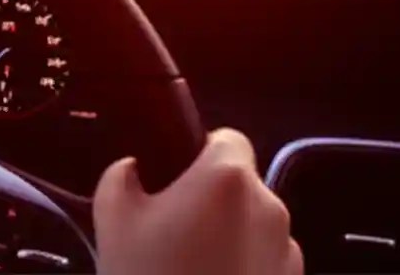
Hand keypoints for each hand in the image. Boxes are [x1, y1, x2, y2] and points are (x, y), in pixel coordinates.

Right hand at [94, 128, 301, 274]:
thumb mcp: (112, 219)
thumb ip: (122, 176)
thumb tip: (133, 169)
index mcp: (226, 179)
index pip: (227, 138)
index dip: (199, 153)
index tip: (175, 179)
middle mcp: (268, 208)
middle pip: (240, 185)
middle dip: (210, 200)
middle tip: (171, 229)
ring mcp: (287, 252)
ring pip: (253, 225)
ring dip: (228, 236)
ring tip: (189, 266)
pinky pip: (264, 261)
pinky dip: (242, 267)